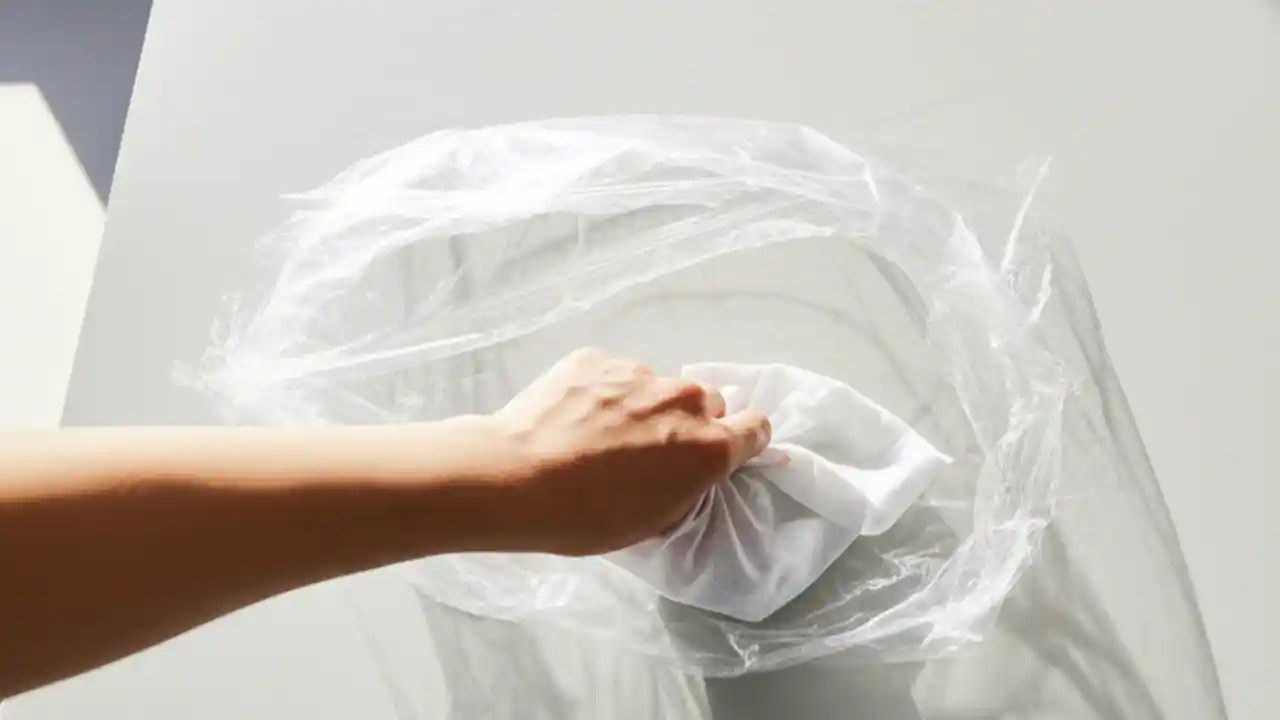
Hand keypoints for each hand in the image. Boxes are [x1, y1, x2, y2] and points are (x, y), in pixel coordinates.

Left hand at [488, 347, 770, 555]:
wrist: (515, 479)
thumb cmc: (587, 517)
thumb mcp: (653, 519)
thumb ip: (686, 484)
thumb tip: (690, 467)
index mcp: (708, 446)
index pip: (756, 427)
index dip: (741, 439)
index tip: (720, 450)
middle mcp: (683, 400)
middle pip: (705, 402)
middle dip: (688, 421)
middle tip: (651, 448)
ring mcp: (639, 373)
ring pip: (656, 386)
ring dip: (642, 405)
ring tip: (600, 434)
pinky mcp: (596, 357)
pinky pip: (613, 373)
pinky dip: (602, 390)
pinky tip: (572, 417)